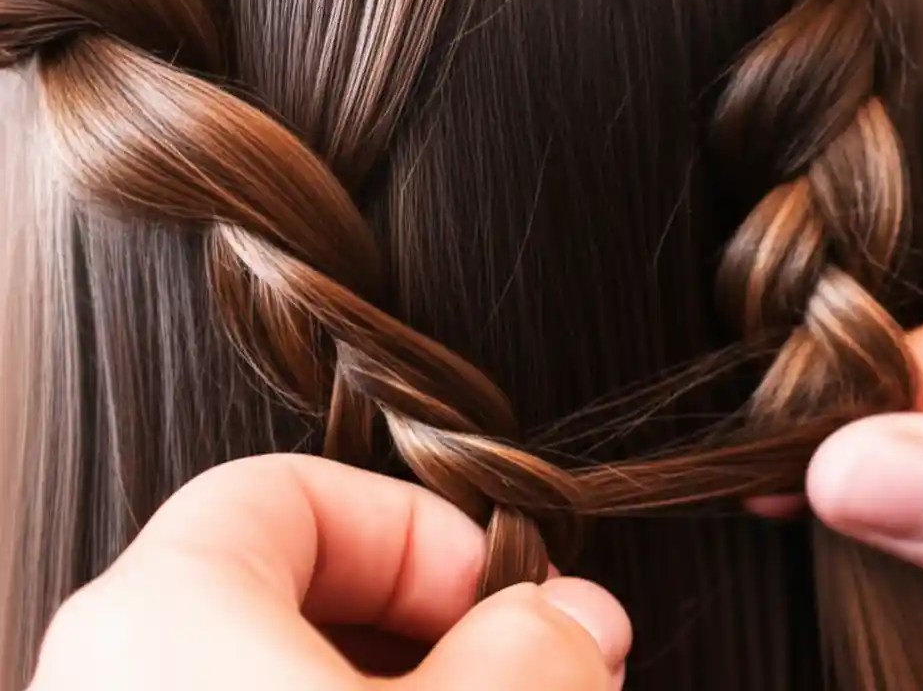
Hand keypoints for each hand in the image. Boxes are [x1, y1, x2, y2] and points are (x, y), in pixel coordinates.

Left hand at [28, 456, 629, 689]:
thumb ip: (528, 651)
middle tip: (521, 679)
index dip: (421, 528)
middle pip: (286, 592)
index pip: (292, 490)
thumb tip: (578, 620)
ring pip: (271, 683)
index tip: (504, 590)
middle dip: (430, 628)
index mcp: (161, 617)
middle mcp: (105, 679)